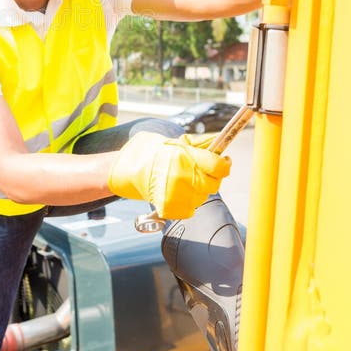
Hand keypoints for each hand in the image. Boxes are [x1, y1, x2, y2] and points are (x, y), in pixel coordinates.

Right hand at [107, 131, 230, 218]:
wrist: (126, 171)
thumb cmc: (149, 153)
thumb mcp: (173, 141)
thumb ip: (198, 144)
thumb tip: (219, 142)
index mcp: (183, 158)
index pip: (218, 166)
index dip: (224, 164)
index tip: (224, 161)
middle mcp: (183, 178)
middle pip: (214, 183)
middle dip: (210, 176)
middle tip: (200, 169)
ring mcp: (177, 196)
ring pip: (203, 196)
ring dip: (198, 188)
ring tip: (184, 179)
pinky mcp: (172, 209)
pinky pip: (192, 208)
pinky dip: (188, 200)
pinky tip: (178, 190)